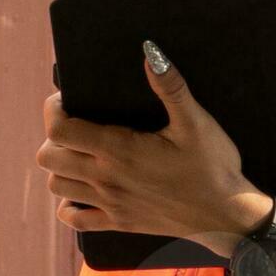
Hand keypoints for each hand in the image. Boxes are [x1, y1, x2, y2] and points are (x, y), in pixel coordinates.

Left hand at [37, 42, 273, 247]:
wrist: (227, 217)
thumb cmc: (213, 168)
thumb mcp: (196, 122)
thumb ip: (171, 87)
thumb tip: (151, 52)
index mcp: (119, 151)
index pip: (59, 129)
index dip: (54, 110)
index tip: (67, 100)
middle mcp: (107, 179)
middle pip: (48, 157)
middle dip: (54, 136)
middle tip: (75, 124)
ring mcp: (111, 204)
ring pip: (57, 186)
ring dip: (61, 167)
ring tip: (79, 153)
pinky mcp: (119, 222)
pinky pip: (75, 220)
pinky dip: (70, 205)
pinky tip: (84, 191)